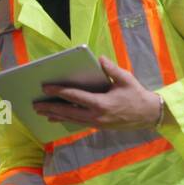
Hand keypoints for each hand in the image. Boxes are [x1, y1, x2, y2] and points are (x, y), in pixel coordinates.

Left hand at [33, 55, 162, 130]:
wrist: (148, 115)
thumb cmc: (136, 95)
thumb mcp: (126, 79)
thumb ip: (112, 69)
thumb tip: (99, 58)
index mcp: (101, 103)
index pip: (75, 96)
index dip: (59, 91)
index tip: (45, 87)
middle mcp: (96, 116)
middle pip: (68, 111)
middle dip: (50, 107)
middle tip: (35, 104)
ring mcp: (96, 123)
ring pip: (71, 119)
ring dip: (55, 115)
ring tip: (41, 112)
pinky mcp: (98, 126)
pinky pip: (78, 123)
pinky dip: (66, 120)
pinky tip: (56, 118)